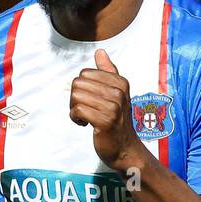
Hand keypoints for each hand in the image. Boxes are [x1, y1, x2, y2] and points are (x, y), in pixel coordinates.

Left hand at [69, 49, 144, 172]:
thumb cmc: (118, 122)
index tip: (91, 101)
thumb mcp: (116, 94)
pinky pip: (77, 110)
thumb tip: (100, 51)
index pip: (86, 73)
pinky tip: (84, 124)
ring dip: (74, 109)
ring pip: (76, 96)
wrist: (125, 149)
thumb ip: (108, 72)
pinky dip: (75, 118)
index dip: (82, 87)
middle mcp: (118, 92)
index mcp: (120, 82)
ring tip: (85, 117)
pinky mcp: (105, 121)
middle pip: (78, 83)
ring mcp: (113, 107)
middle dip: (75, 97)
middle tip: (85, 110)